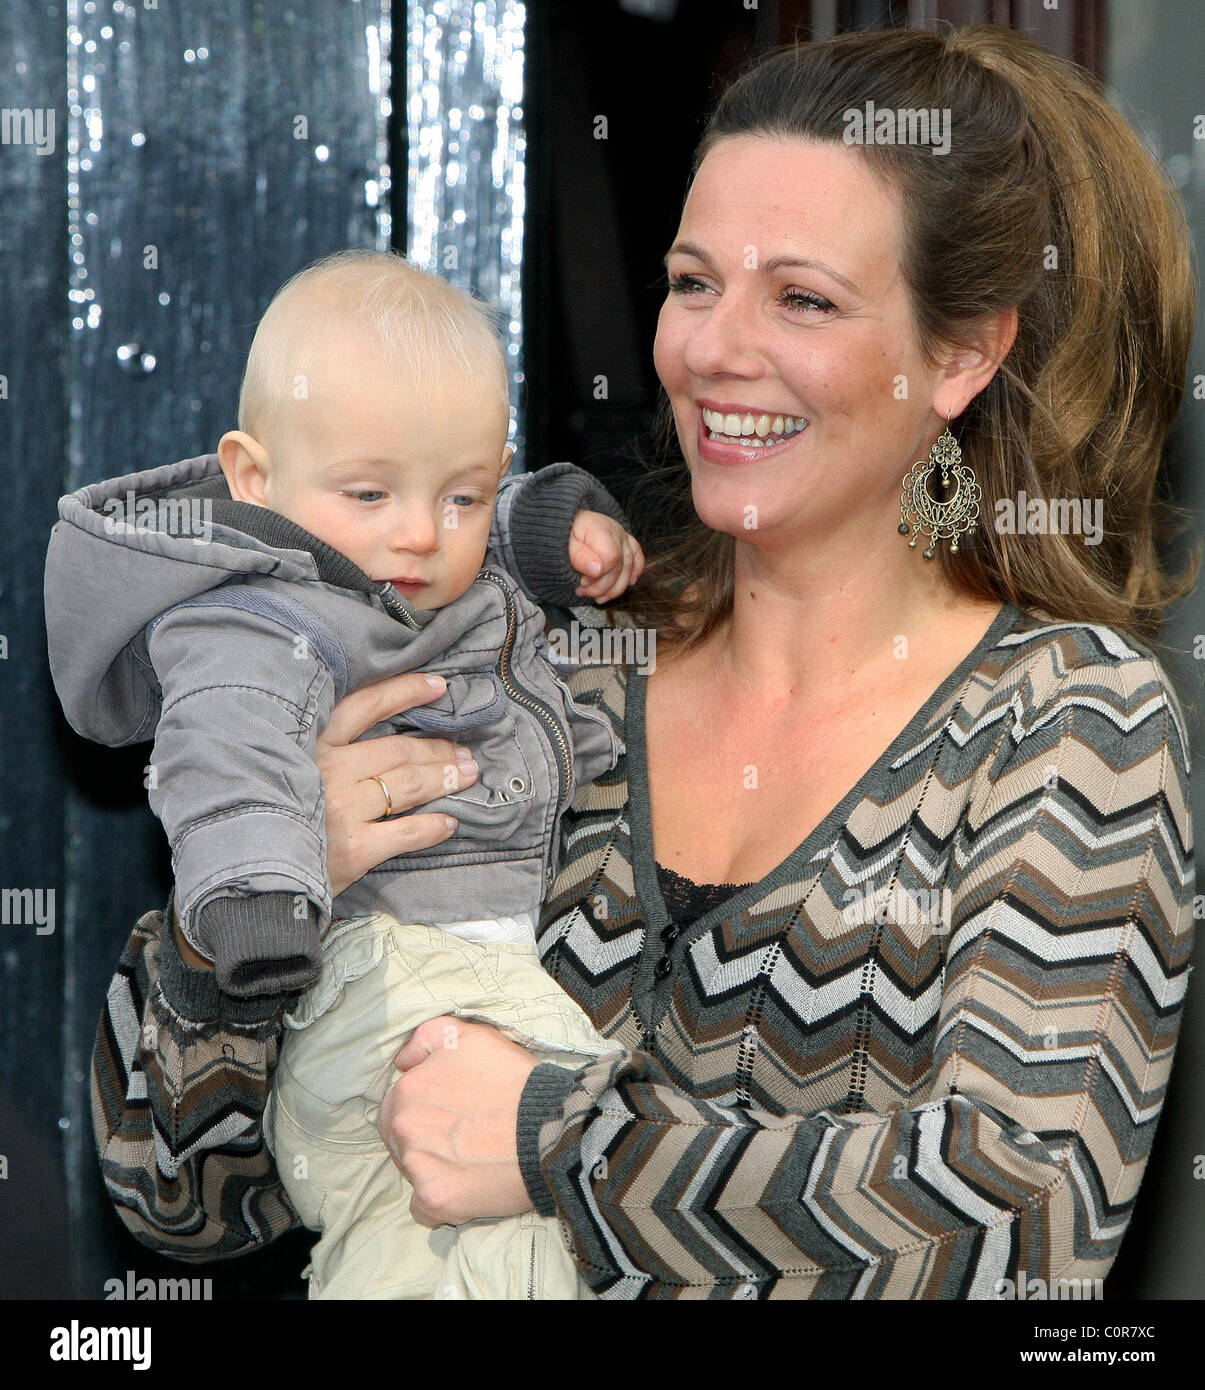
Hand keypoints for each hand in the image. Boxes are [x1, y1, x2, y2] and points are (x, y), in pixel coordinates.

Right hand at [171, 671, 479, 969]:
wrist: (242, 881)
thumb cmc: (266, 819)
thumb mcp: (281, 771)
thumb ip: (314, 752)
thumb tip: (367, 737)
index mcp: (310, 747)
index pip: (364, 707)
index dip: (405, 692)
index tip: (439, 686)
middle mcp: (328, 772)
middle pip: (398, 750)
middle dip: (438, 749)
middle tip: (464, 753)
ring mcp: (342, 810)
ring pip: (408, 785)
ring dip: (444, 778)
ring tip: (467, 776)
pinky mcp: (353, 849)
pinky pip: (406, 832)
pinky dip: (433, 827)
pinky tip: (450, 823)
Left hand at [377, 1016, 539, 1227]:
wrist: (550, 1128)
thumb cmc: (514, 1080)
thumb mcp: (472, 1036)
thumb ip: (428, 1036)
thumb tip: (402, 1062)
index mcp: (408, 1091)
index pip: (397, 1106)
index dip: (423, 1110)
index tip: (451, 1114)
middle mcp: (404, 1129)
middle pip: (400, 1141)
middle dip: (424, 1140)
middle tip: (462, 1138)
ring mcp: (418, 1168)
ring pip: (413, 1173)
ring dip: (435, 1169)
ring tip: (473, 1160)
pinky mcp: (436, 1201)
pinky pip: (424, 1209)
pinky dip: (442, 1202)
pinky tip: (469, 1188)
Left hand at [568, 510, 644, 602]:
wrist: (568, 522)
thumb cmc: (564, 534)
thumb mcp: (562, 543)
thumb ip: (579, 557)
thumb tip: (597, 571)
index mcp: (599, 527)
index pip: (611, 557)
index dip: (598, 577)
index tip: (582, 582)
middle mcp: (616, 531)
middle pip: (620, 566)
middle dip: (601, 587)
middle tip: (583, 592)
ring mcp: (623, 537)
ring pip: (629, 567)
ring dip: (614, 588)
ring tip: (598, 597)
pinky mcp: (628, 543)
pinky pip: (638, 559)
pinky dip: (635, 573)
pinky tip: (627, 584)